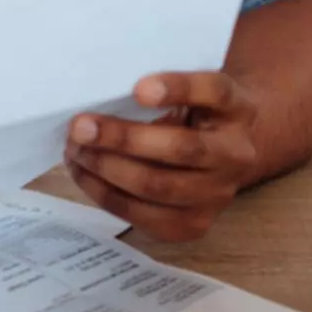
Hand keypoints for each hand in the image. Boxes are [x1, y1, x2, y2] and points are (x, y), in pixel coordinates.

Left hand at [65, 72, 261, 242]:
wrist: (223, 151)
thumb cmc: (191, 111)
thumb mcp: (188, 88)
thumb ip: (157, 87)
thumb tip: (96, 91)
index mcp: (236, 107)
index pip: (215, 91)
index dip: (179, 89)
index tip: (139, 88)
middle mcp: (235, 153)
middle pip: (181, 148)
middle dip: (123, 138)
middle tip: (80, 127)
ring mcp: (219, 194)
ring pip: (159, 187)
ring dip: (107, 169)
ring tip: (75, 150)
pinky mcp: (195, 224)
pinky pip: (146, 216)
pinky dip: (106, 194)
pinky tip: (84, 173)